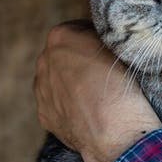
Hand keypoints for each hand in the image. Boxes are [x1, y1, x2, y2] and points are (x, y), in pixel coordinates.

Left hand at [34, 21, 161, 161]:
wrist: (115, 132)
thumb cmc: (121, 85)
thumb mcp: (116, 46)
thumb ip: (99, 36)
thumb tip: (98, 37)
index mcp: (60, 37)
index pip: (78, 28)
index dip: (94, 36)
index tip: (107, 48)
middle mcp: (44, 60)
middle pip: (63, 53)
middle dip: (78, 59)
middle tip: (102, 70)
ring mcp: (41, 89)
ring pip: (56, 78)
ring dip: (71, 81)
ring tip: (96, 92)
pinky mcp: (44, 114)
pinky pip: (56, 102)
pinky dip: (69, 104)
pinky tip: (87, 110)